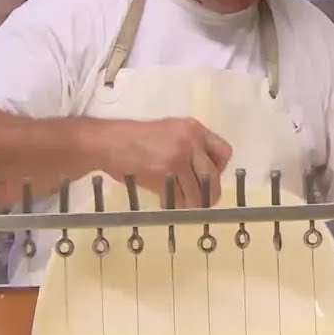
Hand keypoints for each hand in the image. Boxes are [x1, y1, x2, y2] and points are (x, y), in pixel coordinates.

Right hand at [103, 118, 232, 208]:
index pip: (224, 151)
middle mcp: (189, 142)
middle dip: (210, 193)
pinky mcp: (162, 175)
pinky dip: (174, 205)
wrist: (110, 142)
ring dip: (192, 204)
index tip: (210, 177)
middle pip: (212, 176)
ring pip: (196, 191)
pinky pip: (177, 198)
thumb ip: (190, 144)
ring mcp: (176, 159)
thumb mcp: (170, 130)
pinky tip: (167, 202)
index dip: (220, 168)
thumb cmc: (137, 137)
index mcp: (194, 128)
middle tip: (204, 201)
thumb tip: (204, 170)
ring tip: (185, 205)